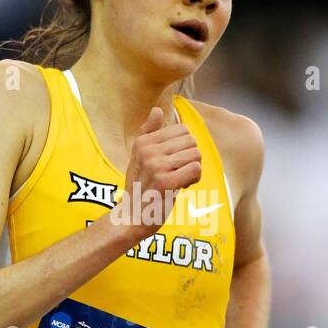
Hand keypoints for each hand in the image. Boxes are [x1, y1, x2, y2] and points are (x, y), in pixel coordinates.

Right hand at [111, 105, 201, 238]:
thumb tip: (157, 110)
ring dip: (194, 169)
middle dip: (191, 158)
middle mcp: (148, 151)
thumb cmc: (138, 186)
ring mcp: (156, 166)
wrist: (131, 217)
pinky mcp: (166, 183)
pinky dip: (195, 179)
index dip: (184, 147)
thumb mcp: (137, 156)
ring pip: (196, 155)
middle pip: (191, 141)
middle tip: (179, 172)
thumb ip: (148, 132)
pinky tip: (183, 187)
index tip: (174, 162)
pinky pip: (196, 170)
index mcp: (143, 142)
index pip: (182, 130)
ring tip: (180, 180)